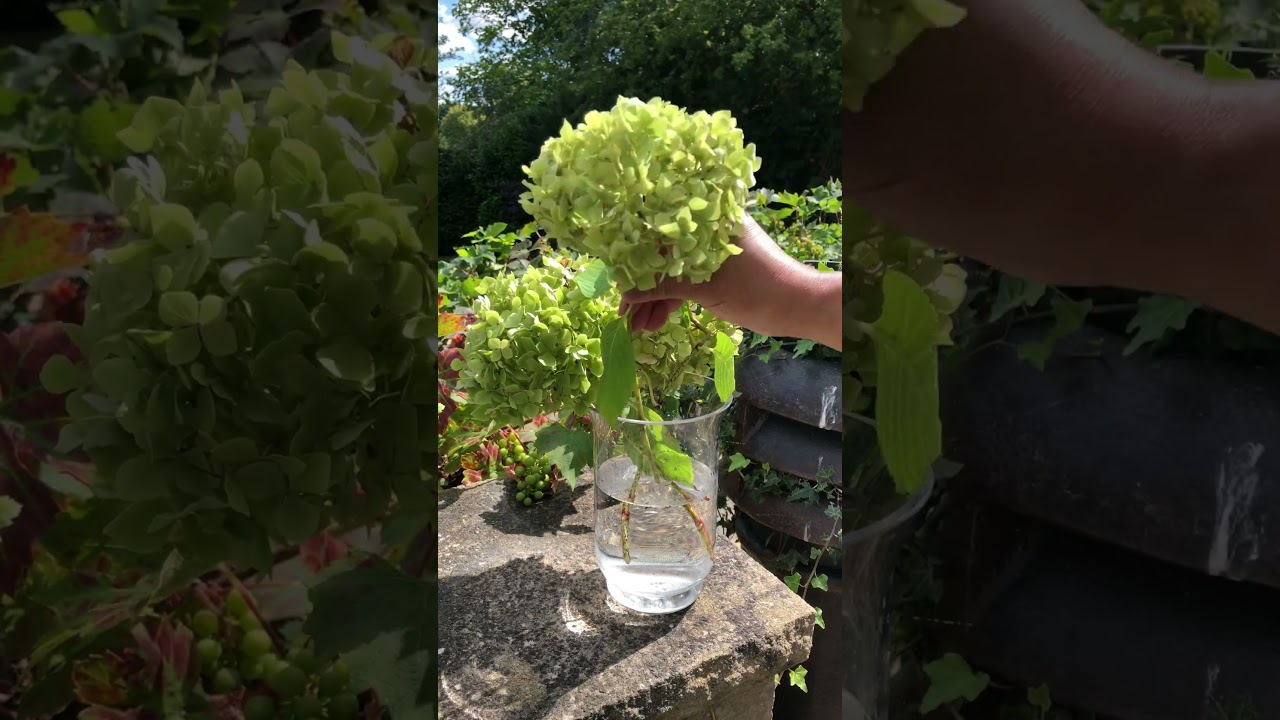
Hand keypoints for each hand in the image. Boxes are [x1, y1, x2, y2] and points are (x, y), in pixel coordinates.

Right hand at [619, 214, 841, 348]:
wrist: (797, 306)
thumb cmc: (757, 287)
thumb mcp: (705, 287)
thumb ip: (663, 288)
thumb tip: (625, 296)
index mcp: (707, 218)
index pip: (659, 227)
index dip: (634, 254)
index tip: (617, 278)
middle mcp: (705, 230)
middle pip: (663, 253)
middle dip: (642, 284)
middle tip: (625, 313)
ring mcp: (710, 252)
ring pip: (672, 271)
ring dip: (654, 299)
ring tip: (637, 328)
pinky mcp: (715, 272)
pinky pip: (685, 283)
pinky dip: (670, 301)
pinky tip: (654, 322)